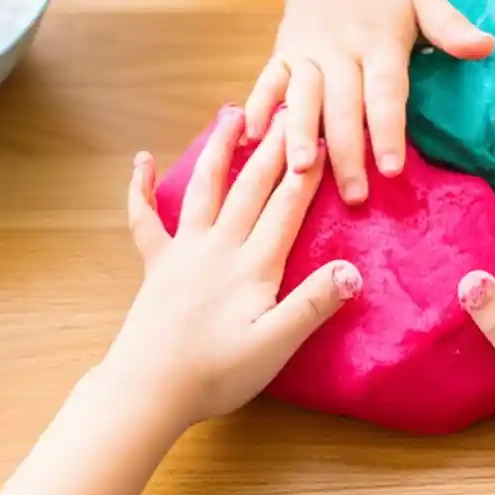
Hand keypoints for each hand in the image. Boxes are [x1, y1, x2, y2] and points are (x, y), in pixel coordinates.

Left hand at [109, 107, 362, 423]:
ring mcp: (184, 252)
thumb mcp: (275, 345)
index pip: (288, 207)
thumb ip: (312, 304)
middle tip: (289, 104)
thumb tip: (353, 270)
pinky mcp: (157, 265)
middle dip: (274, 144)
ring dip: (219, 148)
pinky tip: (142, 160)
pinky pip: (145, 219)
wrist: (148, 389)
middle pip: (251, 185)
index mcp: (253, 265)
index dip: (308, 171)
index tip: (324, 134)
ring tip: (233, 112)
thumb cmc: (216, 374)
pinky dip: (141, 188)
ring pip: (205, 187)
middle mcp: (219, 247)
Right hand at [245, 0, 494, 204]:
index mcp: (379, 41)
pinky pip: (267, 83)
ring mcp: (306, 53)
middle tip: (355, 196)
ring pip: (302, 99)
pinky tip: (253, 139)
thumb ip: (450, 27)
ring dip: (298, 135)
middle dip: (346, 152)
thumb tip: (486, 47)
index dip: (386, 129)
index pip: (384, 91)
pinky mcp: (281, 55)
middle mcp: (340, 50)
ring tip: (300, 172)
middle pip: (342, 106)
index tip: (391, 168)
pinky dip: (258, 108)